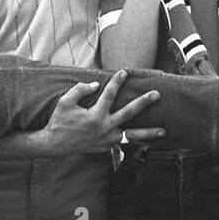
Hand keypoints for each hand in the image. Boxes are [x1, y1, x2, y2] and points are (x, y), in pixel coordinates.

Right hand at [26, 70, 165, 155]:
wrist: (55, 145)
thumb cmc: (60, 121)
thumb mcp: (65, 102)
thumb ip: (80, 90)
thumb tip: (96, 84)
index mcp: (95, 116)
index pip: (110, 94)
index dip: (117, 82)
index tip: (125, 72)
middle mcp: (105, 128)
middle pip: (129, 113)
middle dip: (144, 103)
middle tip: (157, 94)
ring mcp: (107, 140)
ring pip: (132, 136)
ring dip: (148, 133)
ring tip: (164, 131)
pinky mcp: (107, 147)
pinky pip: (125, 143)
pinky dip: (136, 141)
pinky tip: (147, 140)